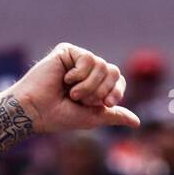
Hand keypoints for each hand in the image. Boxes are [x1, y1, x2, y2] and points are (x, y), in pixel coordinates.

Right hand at [0, 43, 138, 152]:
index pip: (118, 80)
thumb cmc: (60, 116)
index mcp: (95, 84)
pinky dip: (79, 75)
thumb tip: (137, 122)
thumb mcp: (93, 118)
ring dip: (88, 86)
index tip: (106, 104)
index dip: (116, 92)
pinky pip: (88, 58)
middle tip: (81, 100)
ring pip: (102, 65)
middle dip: (100, 91)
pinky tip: (65, 80)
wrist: (36, 111)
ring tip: (72, 93)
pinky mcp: (67, 51)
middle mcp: (88, 70)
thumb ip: (115, 116)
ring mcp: (77, 60)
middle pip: (113, 71)